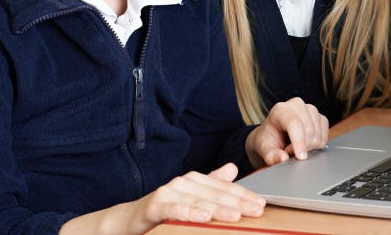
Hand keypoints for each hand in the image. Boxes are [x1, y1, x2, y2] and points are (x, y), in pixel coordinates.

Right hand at [60, 163, 264, 234]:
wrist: (127, 221)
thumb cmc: (162, 211)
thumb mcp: (191, 199)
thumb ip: (211, 184)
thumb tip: (232, 168)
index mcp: (195, 181)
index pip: (224, 188)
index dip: (244, 195)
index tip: (262, 204)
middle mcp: (183, 182)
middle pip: (215, 193)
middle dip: (238, 202)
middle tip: (257, 210)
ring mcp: (169, 192)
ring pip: (199, 200)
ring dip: (219, 208)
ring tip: (237, 215)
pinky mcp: (155, 204)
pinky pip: (175, 209)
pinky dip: (190, 212)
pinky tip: (204, 217)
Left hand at [245, 97, 328, 167]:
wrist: (274, 136)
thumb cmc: (269, 141)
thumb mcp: (264, 150)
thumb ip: (272, 156)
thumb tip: (283, 158)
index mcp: (280, 109)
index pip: (294, 123)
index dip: (299, 141)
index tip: (301, 157)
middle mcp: (296, 105)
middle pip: (308, 129)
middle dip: (302, 147)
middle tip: (290, 152)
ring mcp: (310, 109)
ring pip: (318, 133)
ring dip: (310, 147)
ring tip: (297, 148)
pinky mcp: (320, 117)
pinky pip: (325, 135)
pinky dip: (318, 145)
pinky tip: (307, 145)